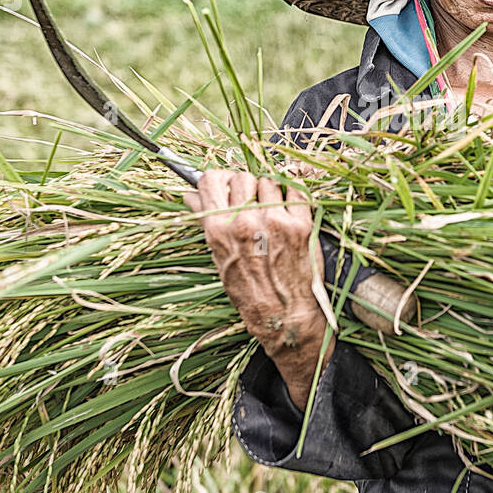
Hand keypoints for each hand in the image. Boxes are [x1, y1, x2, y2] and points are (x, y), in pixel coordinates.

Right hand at [184, 169, 333, 407]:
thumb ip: (206, 221)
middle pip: (242, 176)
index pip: (213, 179)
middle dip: (246, 186)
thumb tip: (191, 195)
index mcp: (220, 229)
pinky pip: (296, 191)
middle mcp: (246, 221)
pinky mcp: (301, 224)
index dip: (220, 179)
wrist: (285, 316)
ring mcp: (275, 221)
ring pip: (269, 181)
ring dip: (269, 191)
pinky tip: (289, 212)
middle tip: (251, 201)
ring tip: (271, 213)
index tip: (227, 185)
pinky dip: (292, 196)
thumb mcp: (219, 258)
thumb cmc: (250, 292)